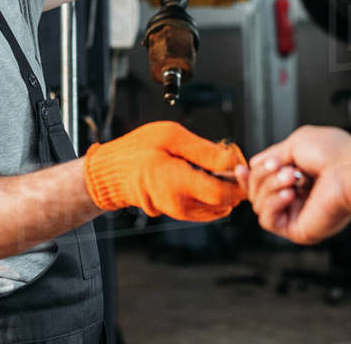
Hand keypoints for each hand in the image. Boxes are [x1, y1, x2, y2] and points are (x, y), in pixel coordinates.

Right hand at [83, 121, 246, 221]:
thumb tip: (233, 160)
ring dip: (224, 187)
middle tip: (228, 158)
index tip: (238, 162)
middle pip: (226, 202)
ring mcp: (181, 213)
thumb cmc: (136, 151)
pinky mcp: (180, 213)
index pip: (225, 194)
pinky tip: (204, 173)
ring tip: (213, 163)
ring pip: (219, 206)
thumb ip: (204, 150)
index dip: (239, 180)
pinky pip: (207, 206)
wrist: (112, 173)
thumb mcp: (170, 136)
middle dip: (234, 182)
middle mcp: (181, 205)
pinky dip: (212, 192)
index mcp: (178, 184)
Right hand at [234, 126, 350, 244]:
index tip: (240, 168)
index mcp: (299, 178)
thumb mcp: (295, 143)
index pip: (262, 184)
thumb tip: (252, 166)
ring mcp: (297, 214)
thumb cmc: (335, 154)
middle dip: (263, 176)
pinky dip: (273, 204)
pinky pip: (268, 220)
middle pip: (256, 192)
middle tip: (282, 167)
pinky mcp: (298, 229)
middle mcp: (298, 198)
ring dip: (270, 186)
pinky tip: (289, 194)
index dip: (248, 177)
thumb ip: (271, 156)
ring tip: (292, 177)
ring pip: (259, 205)